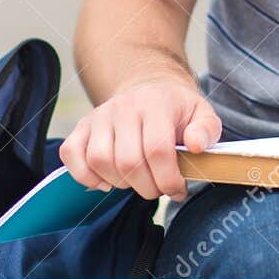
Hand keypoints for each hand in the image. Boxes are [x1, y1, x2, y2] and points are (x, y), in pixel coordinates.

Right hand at [58, 75, 220, 200]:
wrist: (149, 88)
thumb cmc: (177, 109)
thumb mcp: (202, 114)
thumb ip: (207, 130)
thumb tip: (196, 145)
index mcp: (156, 104)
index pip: (157, 150)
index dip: (168, 179)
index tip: (178, 190)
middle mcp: (123, 107)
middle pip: (127, 161)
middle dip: (147, 187)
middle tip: (159, 188)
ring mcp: (99, 116)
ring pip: (99, 161)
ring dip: (120, 183)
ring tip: (137, 182)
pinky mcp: (82, 126)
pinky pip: (71, 155)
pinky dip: (86, 176)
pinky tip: (108, 180)